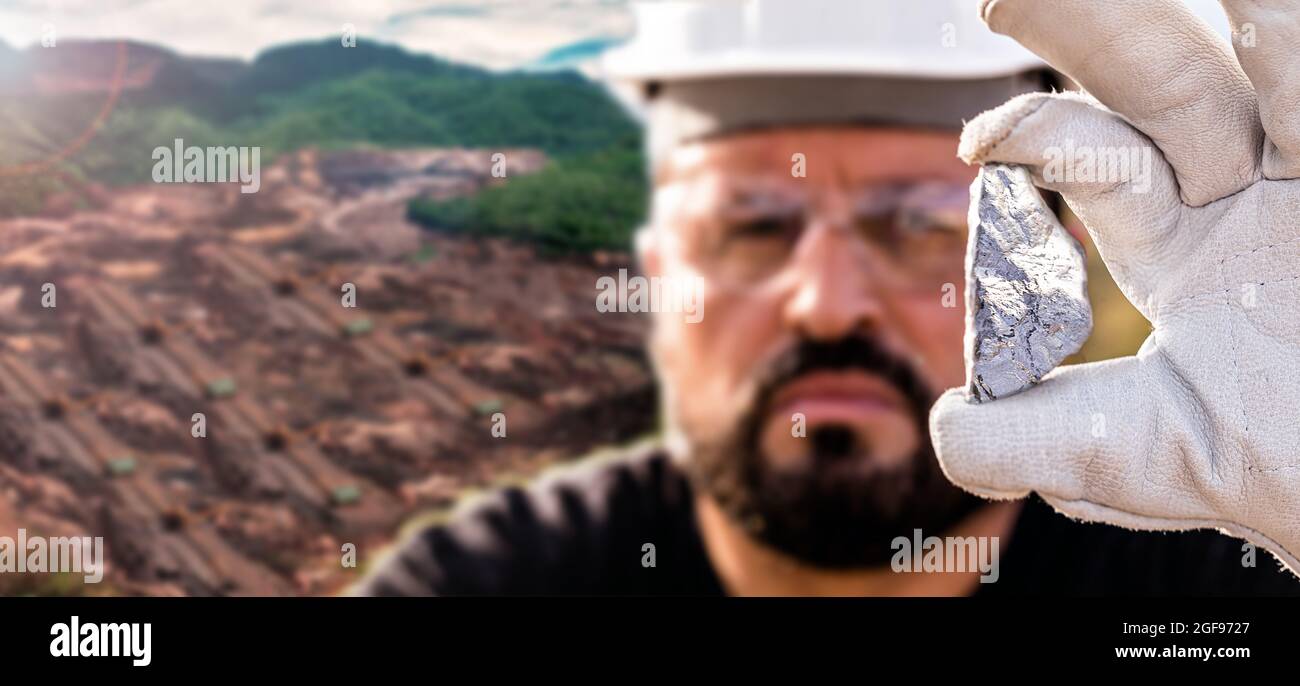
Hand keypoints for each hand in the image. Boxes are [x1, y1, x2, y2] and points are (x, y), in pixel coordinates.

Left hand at [930, 0, 1299, 574]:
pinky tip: (1269, 4)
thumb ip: (1032, 440)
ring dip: (1241, 16)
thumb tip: (943, 421)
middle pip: (1169, 87)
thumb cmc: (1273, 466)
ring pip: (1270, 75)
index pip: (1099, 157)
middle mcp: (1249, 191)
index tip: (981, 141)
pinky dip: (1297, 52)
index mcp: (1179, 239)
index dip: (1040, 135)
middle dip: (1094, 30)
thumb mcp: (1138, 459)